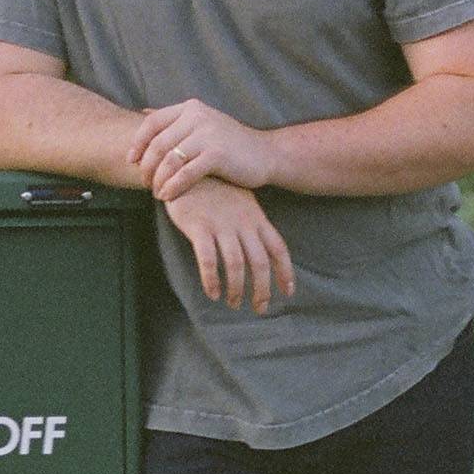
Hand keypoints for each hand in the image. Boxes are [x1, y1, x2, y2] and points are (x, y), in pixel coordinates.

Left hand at [132, 98, 277, 200]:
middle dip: (147, 167)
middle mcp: (197, 116)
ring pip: (169, 160)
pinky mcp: (217, 154)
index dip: (137, 143)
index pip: (152, 123)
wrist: (266, 154)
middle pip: (158, 144)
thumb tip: (143, 112)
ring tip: (156, 193)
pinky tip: (168, 196)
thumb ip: (175, 120)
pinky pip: (185, 173)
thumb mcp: (202, 123)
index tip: (131, 161)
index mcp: (190, 108)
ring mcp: (207, 134)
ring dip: (158, 180)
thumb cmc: (229, 143)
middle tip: (145, 183)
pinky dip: (173, 187)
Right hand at [161, 178, 294, 313]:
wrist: (186, 166)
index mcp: (255, 218)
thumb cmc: (214, 187)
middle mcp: (242, 223)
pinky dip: (211, 279)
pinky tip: (212, 293)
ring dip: (236, 288)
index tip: (288, 292)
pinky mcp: (198, 227)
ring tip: (232, 303)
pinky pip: (207, 259)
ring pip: (235, 264)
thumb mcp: (241, 201)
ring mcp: (221, 225)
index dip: (285, 272)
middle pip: (259, 262)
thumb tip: (263, 247)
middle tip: (258, 307)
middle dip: (261, 289)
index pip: (278, 248)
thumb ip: (251, 222)